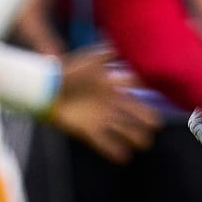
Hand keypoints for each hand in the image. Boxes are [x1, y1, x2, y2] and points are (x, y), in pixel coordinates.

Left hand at [46, 46, 161, 162]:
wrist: (46, 88)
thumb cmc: (68, 70)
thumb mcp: (90, 59)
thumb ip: (108, 52)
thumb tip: (126, 45)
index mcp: (112, 85)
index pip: (134, 88)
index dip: (144, 90)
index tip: (155, 92)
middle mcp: (110, 102)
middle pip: (133, 111)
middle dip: (145, 117)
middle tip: (156, 124)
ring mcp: (100, 117)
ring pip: (123, 128)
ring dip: (134, 136)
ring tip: (145, 143)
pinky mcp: (88, 130)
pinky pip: (103, 142)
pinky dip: (113, 150)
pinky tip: (124, 156)